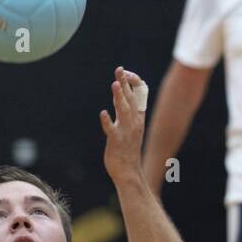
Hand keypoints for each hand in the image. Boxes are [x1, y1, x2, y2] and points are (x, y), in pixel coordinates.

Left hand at [100, 66, 145, 185]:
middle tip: (120, 69)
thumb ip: (125, 111)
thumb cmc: (127, 149)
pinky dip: (107, 122)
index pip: (138, 96)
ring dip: (119, 97)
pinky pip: (112, 130)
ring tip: (114, 84)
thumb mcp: (130, 127)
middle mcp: (134, 123)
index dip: (132, 83)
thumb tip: (119, 96)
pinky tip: (103, 113)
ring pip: (123, 111)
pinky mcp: (116, 142)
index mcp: (138, 118)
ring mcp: (126, 132)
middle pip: (130, 99)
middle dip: (125, 84)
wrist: (129, 172)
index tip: (125, 73)